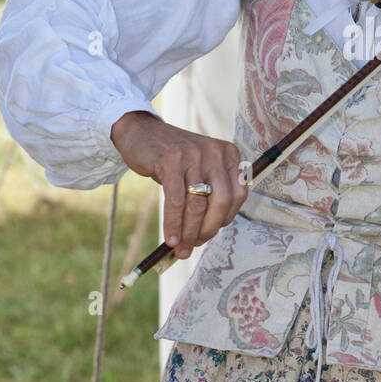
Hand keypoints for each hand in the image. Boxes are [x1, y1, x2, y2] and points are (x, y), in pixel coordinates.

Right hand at [110, 110, 247, 257]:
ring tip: (180, 248)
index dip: (225, 219)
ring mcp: (194, 155)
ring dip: (189, 231)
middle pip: (221, 201)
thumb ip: (210, 194)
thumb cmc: (173, 159)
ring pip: (197, 204)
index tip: (209, 233)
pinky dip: (174, 223)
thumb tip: (206, 234)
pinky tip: (170, 238)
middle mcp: (215, 152)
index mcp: (228, 155)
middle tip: (193, 245)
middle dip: (208, 229)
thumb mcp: (200, 169)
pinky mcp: (171, 160)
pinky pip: (176, 200)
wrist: (142, 133)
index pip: (238, 195)